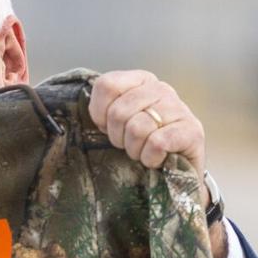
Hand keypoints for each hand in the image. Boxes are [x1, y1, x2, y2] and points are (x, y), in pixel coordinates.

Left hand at [89, 69, 227, 257]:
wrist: (176, 176)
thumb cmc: (140, 149)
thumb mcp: (117, 126)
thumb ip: (101, 111)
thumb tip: (65, 108)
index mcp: (140, 81)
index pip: (106, 85)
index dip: (99, 113)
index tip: (105, 130)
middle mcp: (161, 89)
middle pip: (120, 110)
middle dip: (117, 137)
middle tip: (126, 147)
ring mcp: (180, 108)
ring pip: (138, 127)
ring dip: (134, 150)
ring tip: (141, 154)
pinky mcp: (192, 130)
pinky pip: (158, 142)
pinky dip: (150, 158)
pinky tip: (155, 161)